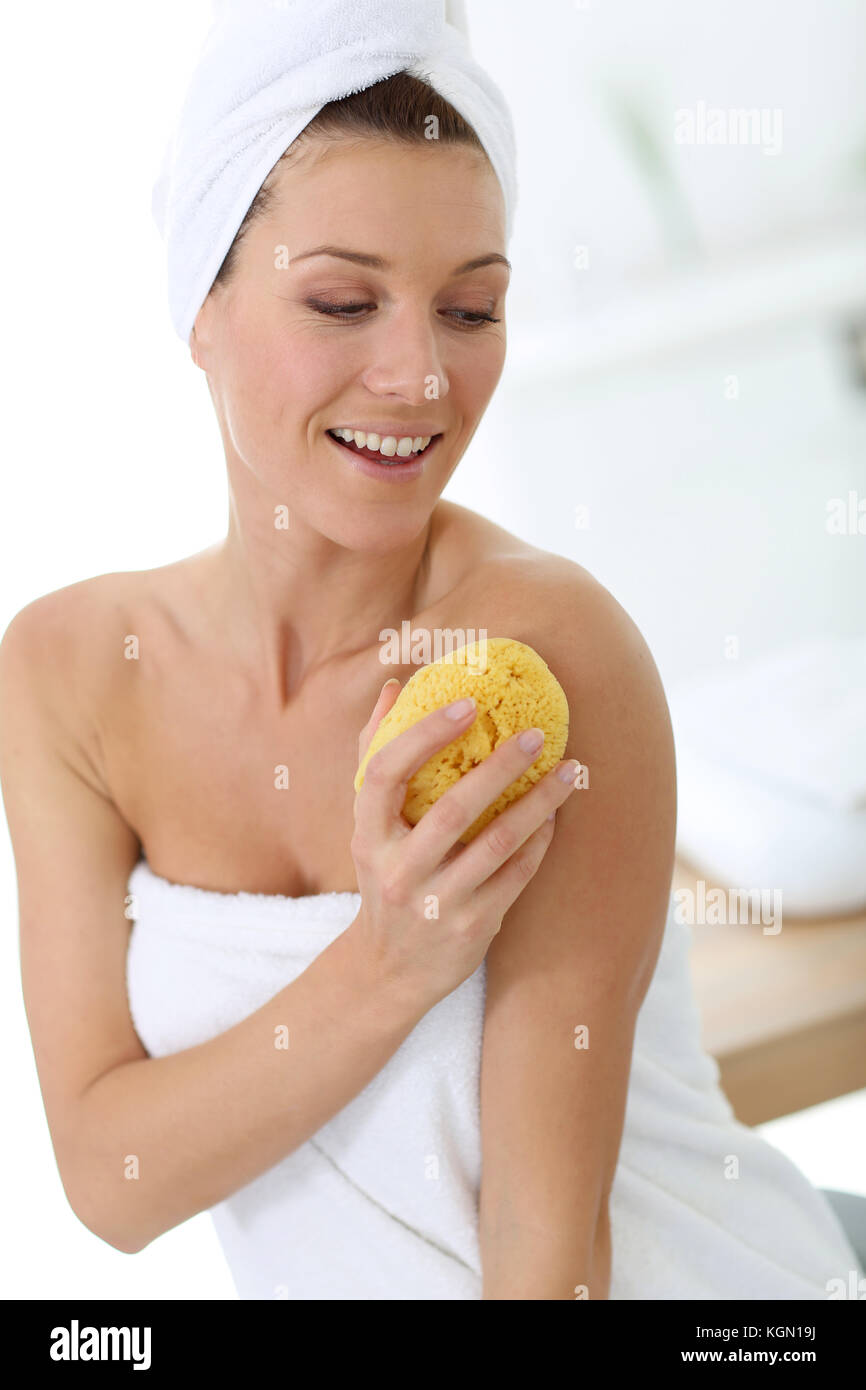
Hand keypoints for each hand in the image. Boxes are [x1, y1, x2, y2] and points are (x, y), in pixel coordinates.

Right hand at [350, 677, 579, 1010]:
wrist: (390, 971)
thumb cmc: (385, 878)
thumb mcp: (369, 828)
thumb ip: (376, 757)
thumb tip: (394, 689)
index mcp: (367, 835)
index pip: (386, 772)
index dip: (425, 734)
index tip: (468, 704)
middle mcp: (398, 871)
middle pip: (453, 809)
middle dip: (500, 767)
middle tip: (536, 735)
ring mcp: (436, 902)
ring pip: (498, 843)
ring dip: (539, 802)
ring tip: (570, 770)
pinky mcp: (472, 927)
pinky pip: (517, 874)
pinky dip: (540, 841)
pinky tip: (556, 815)